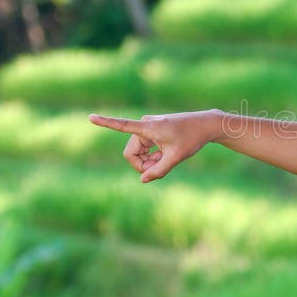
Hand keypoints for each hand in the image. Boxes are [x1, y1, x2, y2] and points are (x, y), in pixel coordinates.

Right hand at [89, 111, 218, 182]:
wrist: (206, 125)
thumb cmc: (192, 139)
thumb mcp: (176, 158)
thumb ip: (158, 171)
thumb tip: (142, 180)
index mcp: (148, 127)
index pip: (122, 125)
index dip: (105, 123)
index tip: (90, 117)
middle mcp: (145, 124)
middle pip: (131, 152)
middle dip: (141, 164)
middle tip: (158, 169)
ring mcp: (149, 126)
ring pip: (138, 151)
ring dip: (149, 160)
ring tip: (166, 160)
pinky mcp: (153, 129)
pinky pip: (145, 147)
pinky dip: (153, 155)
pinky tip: (166, 155)